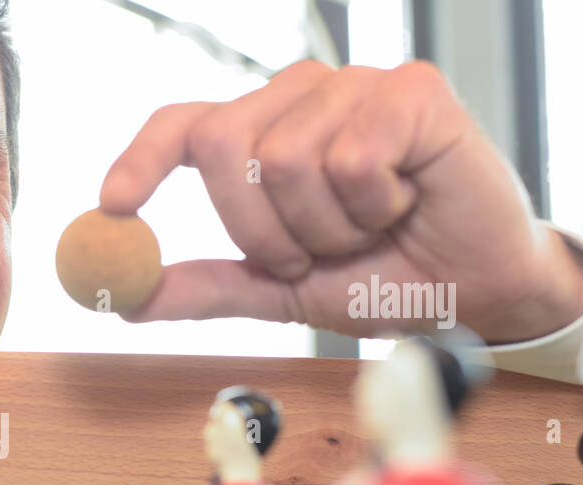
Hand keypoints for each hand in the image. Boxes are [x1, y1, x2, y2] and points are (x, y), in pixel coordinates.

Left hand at [100, 60, 582, 344]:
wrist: (469, 292)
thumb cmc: (376, 278)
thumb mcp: (277, 292)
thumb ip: (207, 288)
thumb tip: (126, 299)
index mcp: (258, 137)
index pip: (181, 127)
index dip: (141, 160)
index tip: (113, 206)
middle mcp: (298, 100)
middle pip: (222, 147)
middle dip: (259, 231)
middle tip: (308, 255)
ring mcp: (352, 87)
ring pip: (287, 160)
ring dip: (324, 228)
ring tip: (366, 229)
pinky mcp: (411, 90)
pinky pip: (351, 160)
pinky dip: (373, 207)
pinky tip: (405, 203)